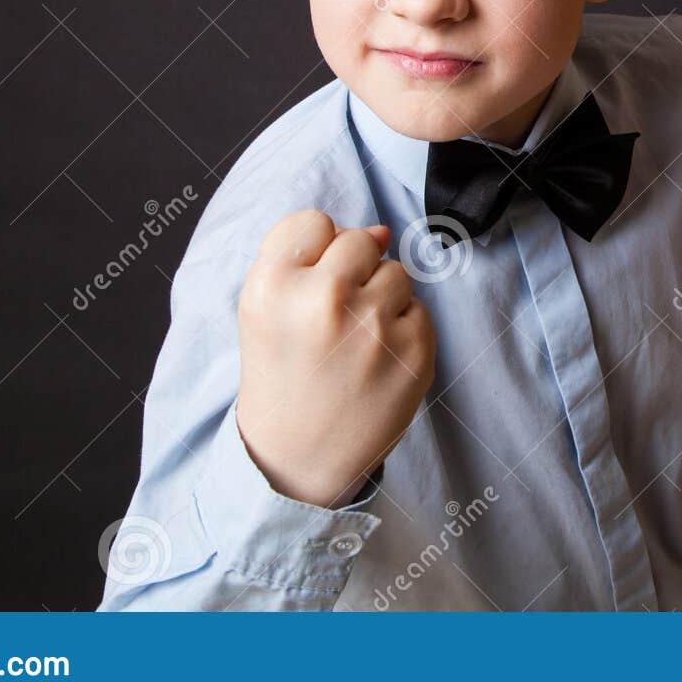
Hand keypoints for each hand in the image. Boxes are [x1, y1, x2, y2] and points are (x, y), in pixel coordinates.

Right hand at [234, 209, 435, 507]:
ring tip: (354, 344)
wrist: (297, 459)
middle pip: (360, 240)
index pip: (313, 222)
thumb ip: (307, 254)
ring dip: (381, 301)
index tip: (306, 288)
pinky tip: (376, 363)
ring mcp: (374, 326)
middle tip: (331, 322)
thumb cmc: (282, 374)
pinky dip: (402, 332)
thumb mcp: (262, 308)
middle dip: (352, 273)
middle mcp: (322, 299)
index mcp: (272, 285)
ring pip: (396, 272)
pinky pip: (419, 309)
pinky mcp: (414, 351)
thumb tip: (380, 231)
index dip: (314, 253)